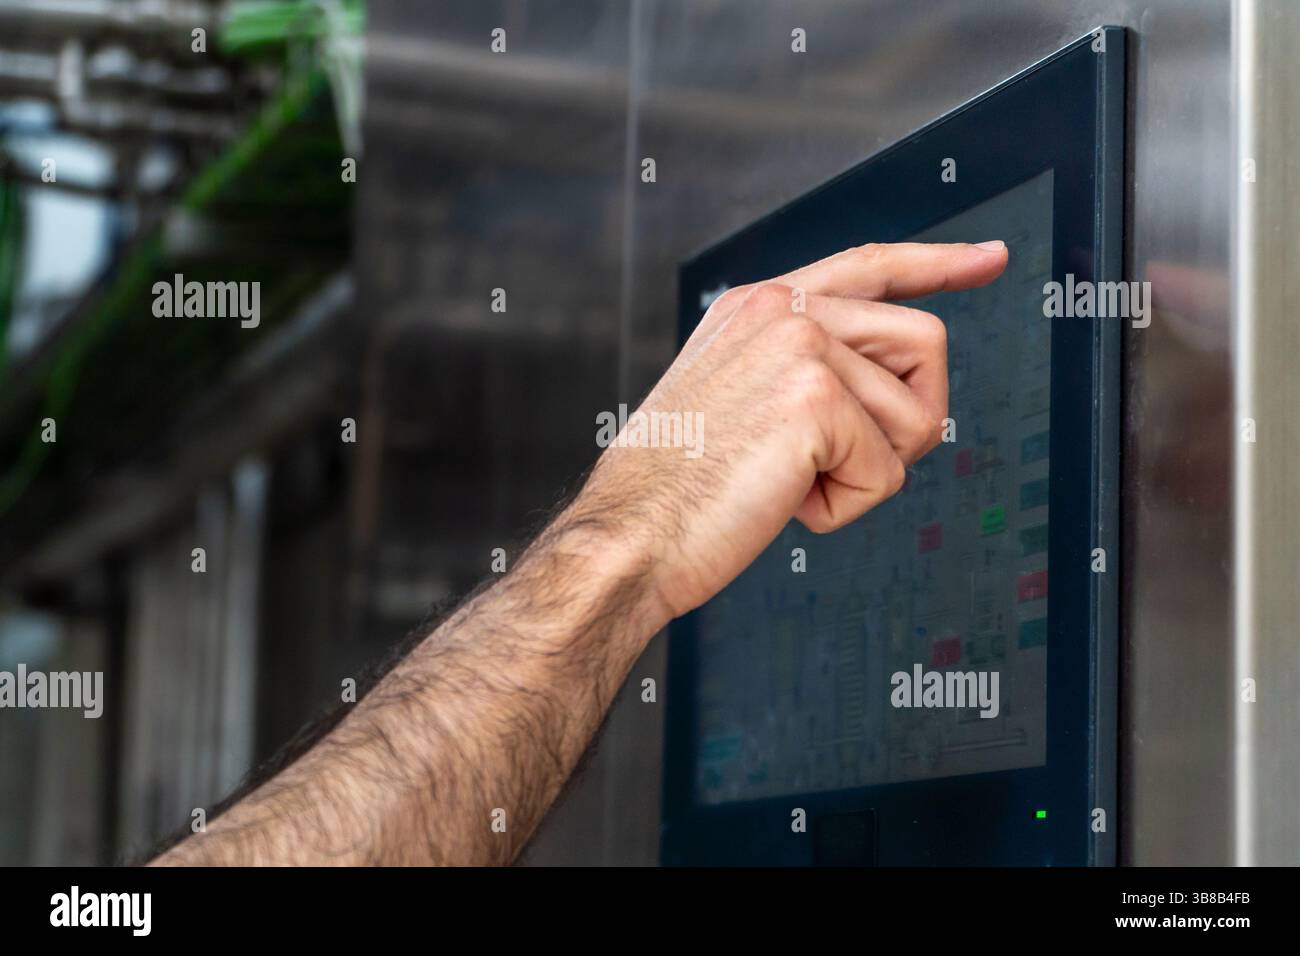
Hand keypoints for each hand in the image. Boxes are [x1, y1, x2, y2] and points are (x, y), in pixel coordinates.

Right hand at [569, 240, 1008, 624]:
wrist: (628, 537)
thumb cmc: (674, 489)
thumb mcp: (734, 398)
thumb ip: (803, 369)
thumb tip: (888, 385)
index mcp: (759, 306)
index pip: (870, 265)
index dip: (938, 262)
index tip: (988, 259)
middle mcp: (782, 310)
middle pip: (925, 342)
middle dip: (909, 419)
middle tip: (842, 464)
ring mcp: (799, 347)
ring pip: (917, 416)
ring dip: (868, 472)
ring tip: (792, 484)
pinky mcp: (814, 399)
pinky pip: (888, 472)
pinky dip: (846, 508)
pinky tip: (783, 503)